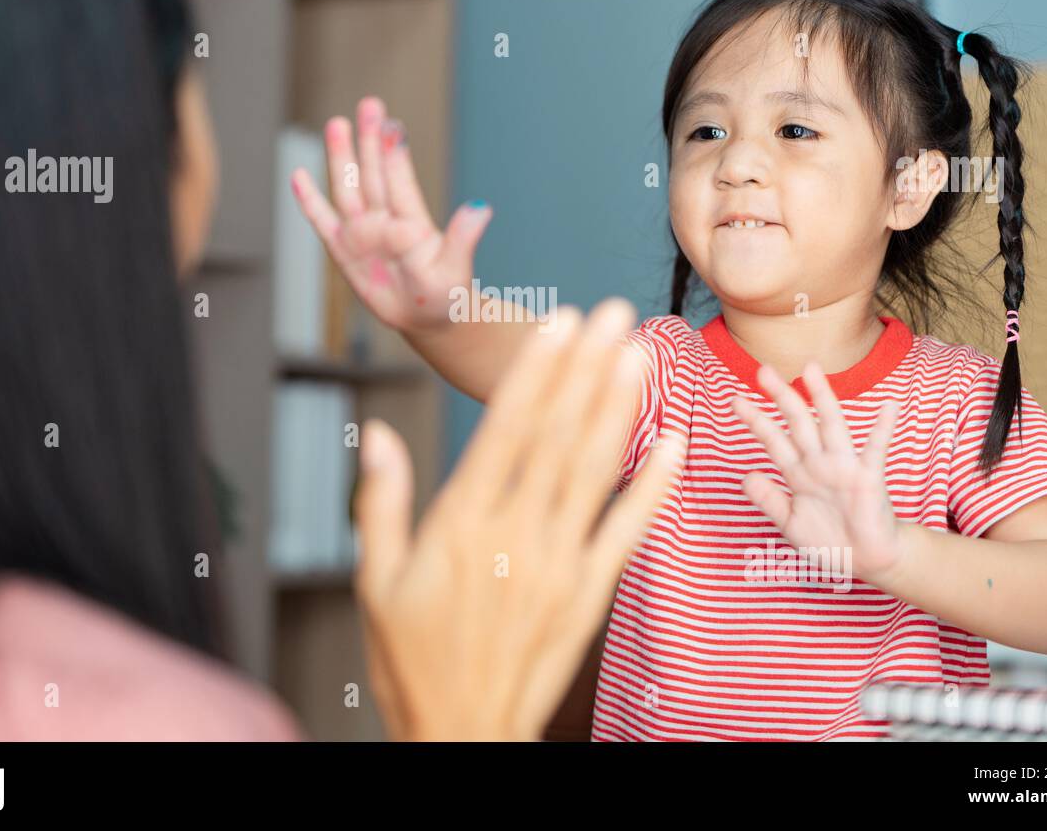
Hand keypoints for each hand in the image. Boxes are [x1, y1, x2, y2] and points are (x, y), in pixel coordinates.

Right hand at [289, 95, 491, 332]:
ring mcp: (362, 232)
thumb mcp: (456, 270)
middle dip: (370, 141)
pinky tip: (298, 175)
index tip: (392, 125)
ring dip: (341, 158)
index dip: (394, 155)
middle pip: (374, 175)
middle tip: (370, 104)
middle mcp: (385, 221)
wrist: (426, 317)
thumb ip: (462, 238)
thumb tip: (482, 210)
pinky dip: (309, 200)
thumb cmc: (445, 294)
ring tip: (337, 123)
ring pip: (348, 189)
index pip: (400, 183)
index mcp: (412, 223)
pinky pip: (322, 221)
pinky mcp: (343, 249)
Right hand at [353, 299, 686, 740]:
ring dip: (620, 408)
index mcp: (461, 526)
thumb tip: (377, 434)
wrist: (462, 733)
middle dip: (587, 369)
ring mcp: (558, 564)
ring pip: (595, 471)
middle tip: (614, 312)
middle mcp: (515, 536)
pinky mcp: (589, 593)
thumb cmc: (411, 660)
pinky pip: (627, 531)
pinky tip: (672, 442)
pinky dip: (653, 487)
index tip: (560, 323)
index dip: (537, 373)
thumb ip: (381, 503)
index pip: (506, 431)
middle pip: (558, 437)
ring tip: (638, 353)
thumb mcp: (375, 581)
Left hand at [727, 361, 903, 585]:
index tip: (735, 399)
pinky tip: (889, 406)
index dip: (755, 420)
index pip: (773, 440)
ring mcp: (845, 467)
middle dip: (782, 397)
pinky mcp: (869, 479)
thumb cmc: (829, 540)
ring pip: (832, 425)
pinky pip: (876, 450)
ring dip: (822, 397)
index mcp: (798, 473)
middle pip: (798, 423)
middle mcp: (819, 463)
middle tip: (762, 370)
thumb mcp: (790, 522)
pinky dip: (883, 428)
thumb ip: (769, 499)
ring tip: (811, 369)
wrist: (866, 562)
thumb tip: (746, 475)